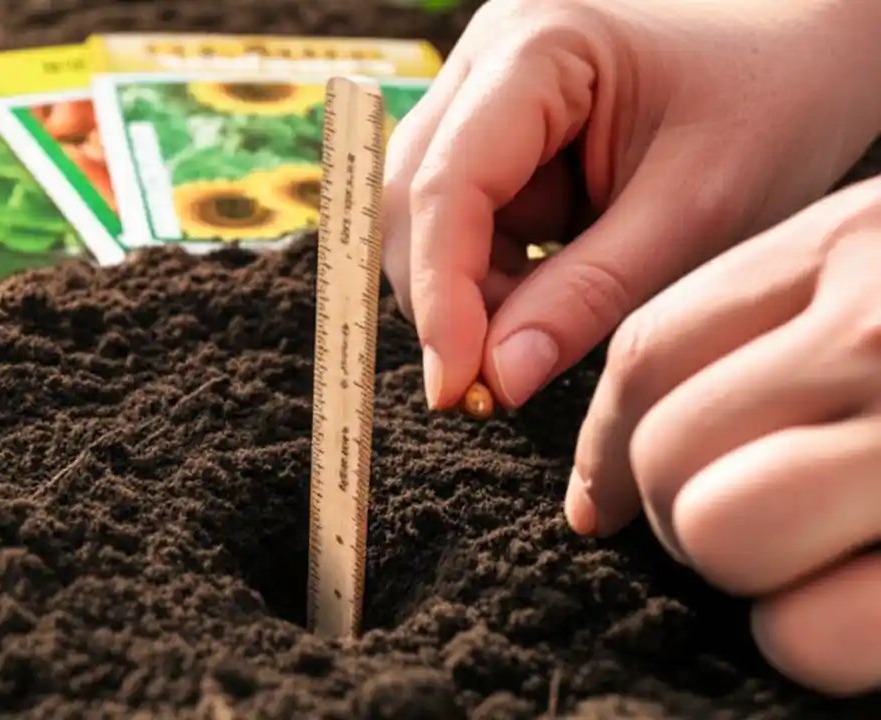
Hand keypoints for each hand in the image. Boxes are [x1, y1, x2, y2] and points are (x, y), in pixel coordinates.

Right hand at [382, 0, 880, 410]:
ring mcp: (486, 90)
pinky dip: (496, 271)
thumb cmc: (776, 101)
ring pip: (430, 217)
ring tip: (548, 323)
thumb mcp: (695, 211)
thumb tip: (497, 379)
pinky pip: (467, 217)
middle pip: (414, 201)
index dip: (442, 295)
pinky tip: (550, 286)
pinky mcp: (499, 126)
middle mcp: (487, 58)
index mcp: (536, 48)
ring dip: (472, 289)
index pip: (450, 186)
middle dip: (448, 297)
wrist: (812, 50)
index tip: (457, 385)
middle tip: (493, 379)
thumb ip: (588, 296)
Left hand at [572, 175, 880, 695]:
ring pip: (715, 525)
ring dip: (730, 563)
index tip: (599, 496)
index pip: (652, 345)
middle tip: (722, 528)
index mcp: (850, 246)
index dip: (605, 434)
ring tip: (797, 559)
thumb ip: (789, 317)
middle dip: (666, 506)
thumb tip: (651, 424)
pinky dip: (803, 639)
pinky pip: (805, 630)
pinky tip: (841, 611)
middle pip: (665, 443)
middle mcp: (876, 328)